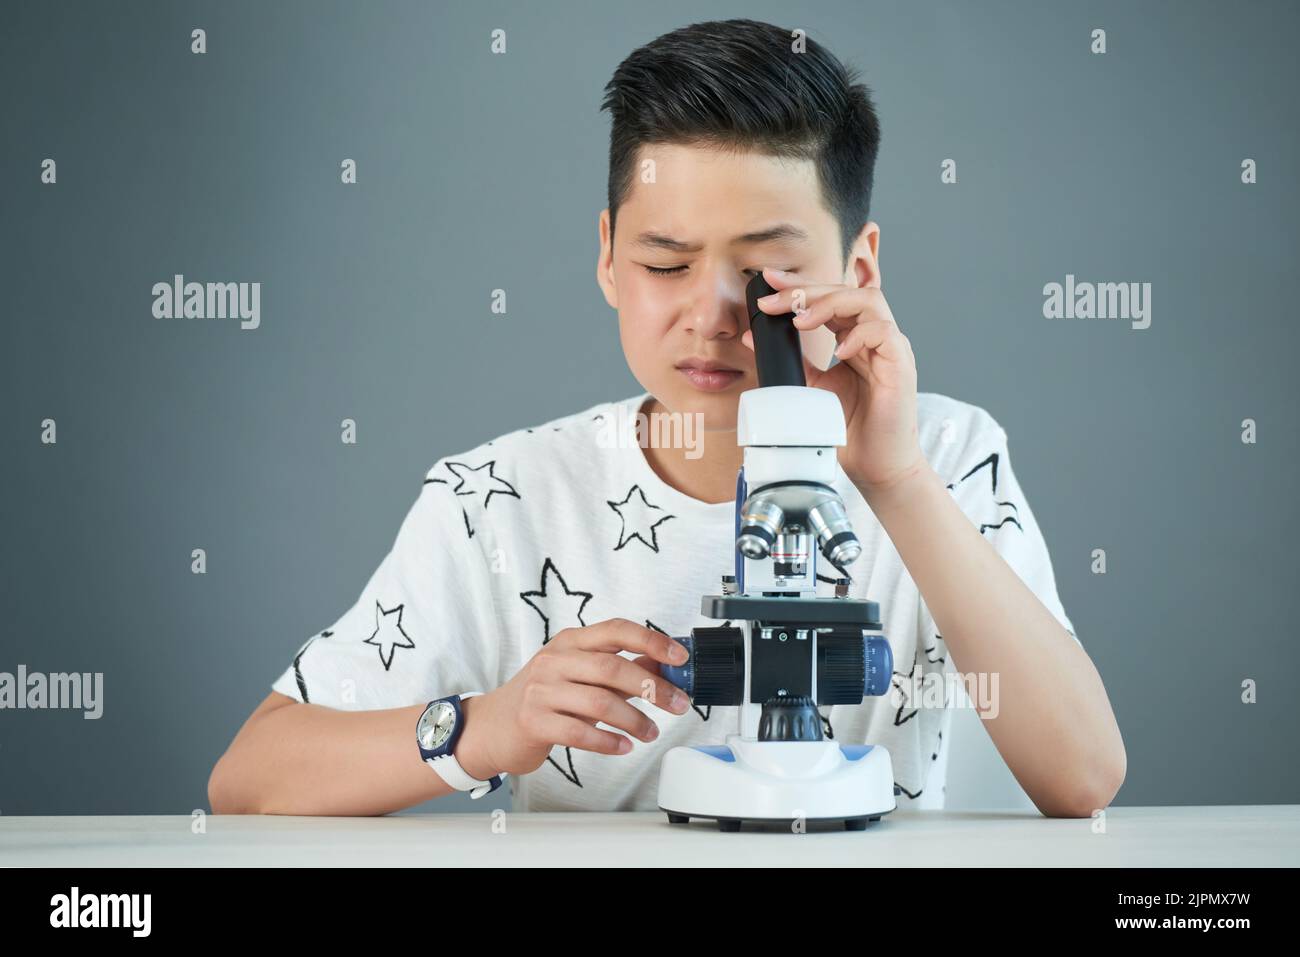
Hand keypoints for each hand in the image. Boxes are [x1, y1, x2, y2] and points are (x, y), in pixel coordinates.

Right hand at [460, 618, 691, 777]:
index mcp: (570, 642)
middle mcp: (555, 660)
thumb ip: (618, 669)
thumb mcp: (579, 674)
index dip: (652, 641)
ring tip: (651, 732)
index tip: (680, 657)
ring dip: (635, 720)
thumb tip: (664, 666)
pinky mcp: (534, 721)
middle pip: (612, 668)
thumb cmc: (542, 698)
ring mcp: (541, 690)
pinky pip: (580, 732)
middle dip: (653, 688)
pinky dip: (608, 742)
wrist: (492, 727)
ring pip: (600, 703)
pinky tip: (623, 746)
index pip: (616, 630)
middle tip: (678, 704)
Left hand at [742, 266, 927, 494]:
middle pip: (845, 291)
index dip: (799, 286)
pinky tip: (839, 351)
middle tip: (774, 299)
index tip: (768, 281)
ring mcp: (890, 348)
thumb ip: (790, 360)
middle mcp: (873, 336)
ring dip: (831, 304)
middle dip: (807, 290)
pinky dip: (859, 335)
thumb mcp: (811, 388)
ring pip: (868, 300)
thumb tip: (752, 337)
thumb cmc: (850, 428)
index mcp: (852, 338)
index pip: (828, 298)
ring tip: (802, 321)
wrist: (875, 464)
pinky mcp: (901, 364)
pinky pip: (884, 332)